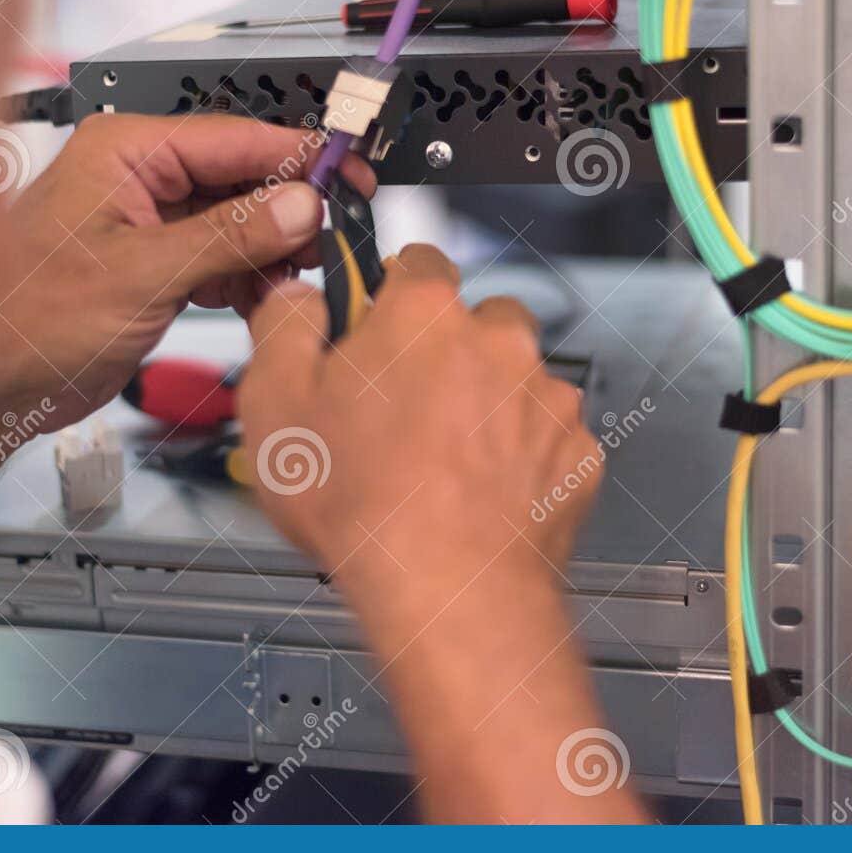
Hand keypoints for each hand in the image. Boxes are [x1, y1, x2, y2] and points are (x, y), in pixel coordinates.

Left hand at [0, 112, 373, 429]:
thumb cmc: (21, 318)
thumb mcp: (141, 274)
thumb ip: (229, 236)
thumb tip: (298, 204)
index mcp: (126, 151)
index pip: (235, 137)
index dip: (300, 155)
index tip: (350, 172)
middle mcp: (140, 177)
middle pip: (244, 176)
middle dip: (290, 210)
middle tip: (334, 236)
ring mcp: (150, 223)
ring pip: (241, 220)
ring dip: (273, 251)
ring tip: (296, 278)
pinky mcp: (156, 266)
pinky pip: (224, 258)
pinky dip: (249, 279)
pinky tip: (262, 299)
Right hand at [237, 244, 643, 822]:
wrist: (448, 593)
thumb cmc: (364, 504)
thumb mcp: (274, 403)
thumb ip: (284, 327)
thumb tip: (297, 297)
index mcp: (425, 314)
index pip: (418, 259)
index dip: (391, 292)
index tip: (375, 326)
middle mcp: (499, 342)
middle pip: (477, 320)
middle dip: (448, 352)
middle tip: (404, 410)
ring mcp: (546, 399)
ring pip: (517, 381)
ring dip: (488, 406)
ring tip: (440, 465)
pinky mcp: (577, 456)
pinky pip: (548, 440)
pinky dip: (521, 459)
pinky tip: (480, 496)